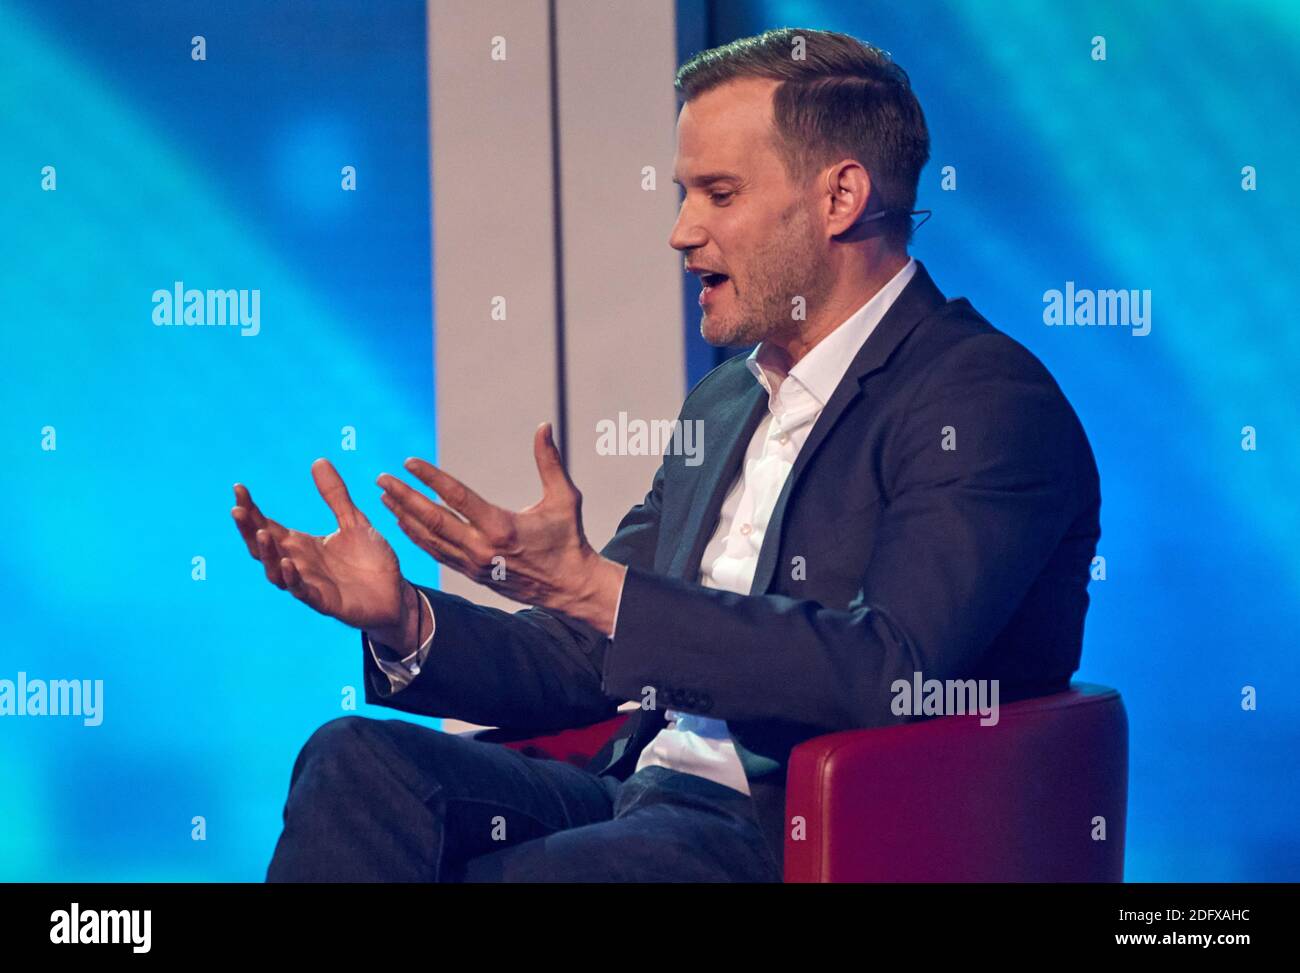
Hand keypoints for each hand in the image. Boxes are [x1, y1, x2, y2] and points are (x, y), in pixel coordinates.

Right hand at [232, 459, 421, 648]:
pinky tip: (288, 563)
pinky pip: (303, 592)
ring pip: (276, 572)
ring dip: (267, 554)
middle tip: (237, 510)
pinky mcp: (325, 602)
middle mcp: (299, 564)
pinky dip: (293, 579)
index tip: (239, 488)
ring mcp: (310, 584)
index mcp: (302, 545)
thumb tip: (319, 461)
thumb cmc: (370, 561)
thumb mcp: (353, 521)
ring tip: (261, 534)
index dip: (251, 510)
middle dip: (248, 530)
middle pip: (263, 548)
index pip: (268, 525)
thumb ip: (335, 496)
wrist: (394, 593)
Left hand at [376, 422, 625, 634]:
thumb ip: (550, 461)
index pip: (457, 498)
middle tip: (381, 479)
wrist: (569, 587)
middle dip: (403, 497)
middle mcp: (482, 548)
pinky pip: (437, 553)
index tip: (409, 462)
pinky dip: (416, 537)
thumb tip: (544, 426)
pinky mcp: (471, 574)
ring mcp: (473, 564)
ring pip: (429, 539)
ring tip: (384, 498)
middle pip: (432, 519)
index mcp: (502, 527)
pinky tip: (403, 522)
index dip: (430, 478)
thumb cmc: (568, 538)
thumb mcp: (565, 498)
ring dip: (404, 517)